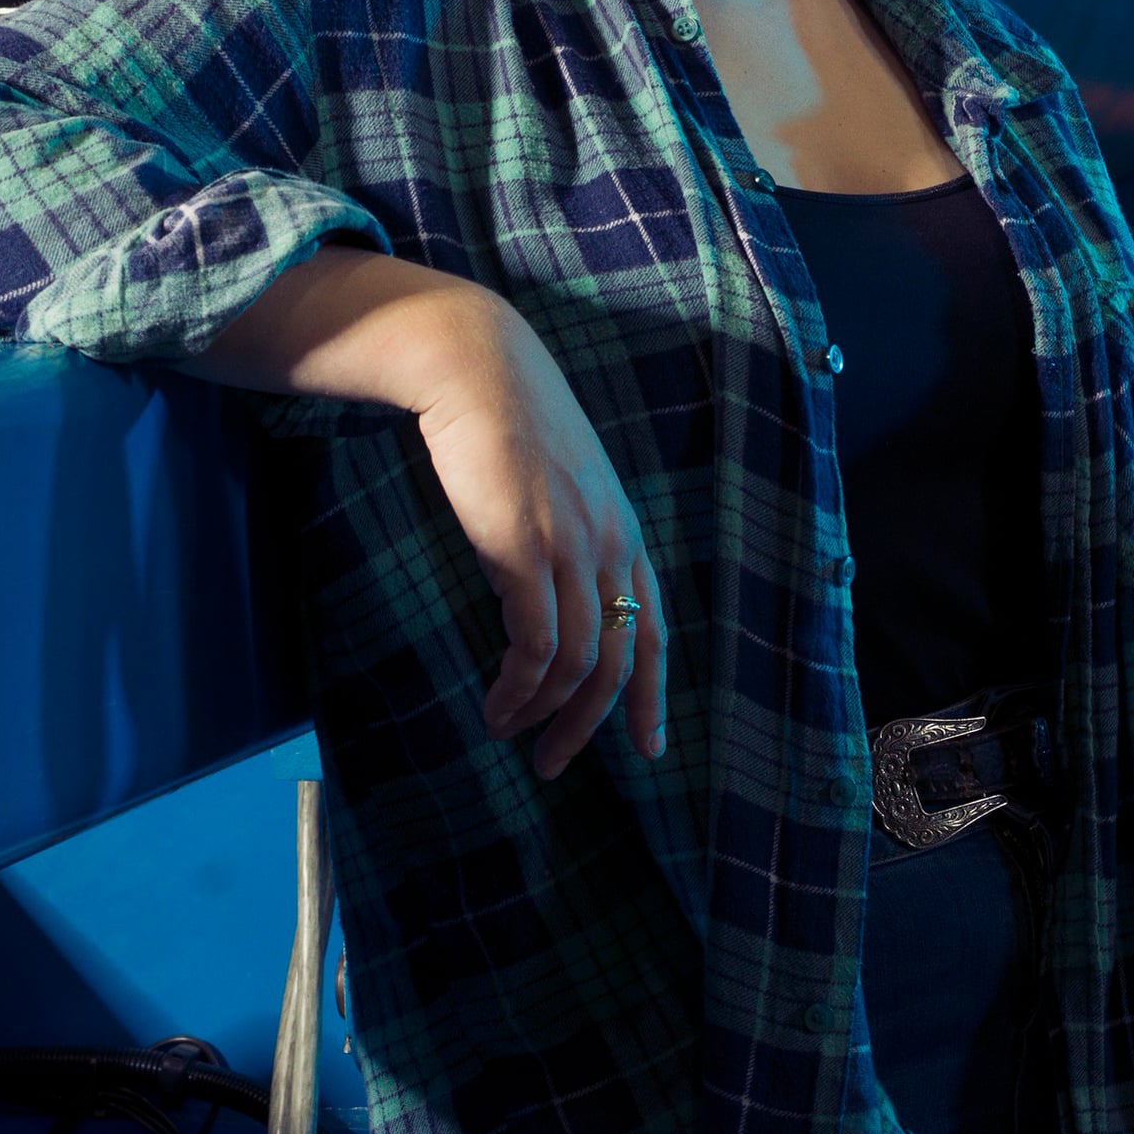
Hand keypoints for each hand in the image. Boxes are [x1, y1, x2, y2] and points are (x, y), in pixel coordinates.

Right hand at [414, 300, 664, 776]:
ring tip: (509, 734)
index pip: (656, 631)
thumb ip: (569, 533)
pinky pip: (535, 646)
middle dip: (591, 725)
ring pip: (580, 663)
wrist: (478, 369)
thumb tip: (550, 588)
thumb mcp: (558, 484)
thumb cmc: (508, 422)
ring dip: (545, 714)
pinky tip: (496, 703)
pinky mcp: (526, 550)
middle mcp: (611, 546)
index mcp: (623, 532)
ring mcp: (573, 548)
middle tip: (554, 765)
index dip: (652, 696)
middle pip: (622, 661)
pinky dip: (517, 688)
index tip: (649, 747)